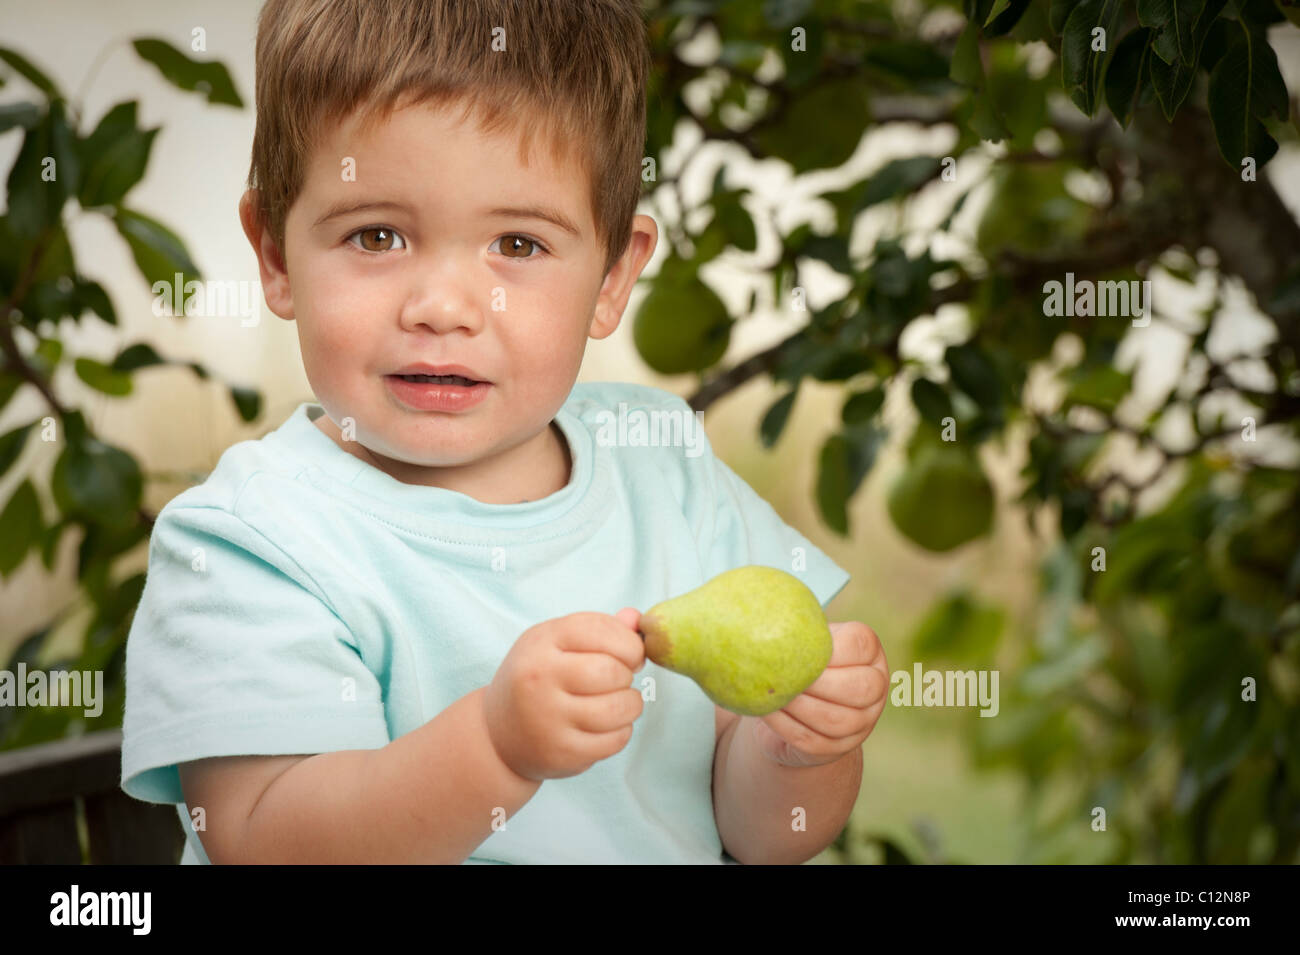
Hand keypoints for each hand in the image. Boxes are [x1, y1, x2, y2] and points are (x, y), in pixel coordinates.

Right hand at [482, 608, 645, 780]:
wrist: (498, 735)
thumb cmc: (536, 680)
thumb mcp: (554, 644)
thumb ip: (598, 629)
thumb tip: (636, 619)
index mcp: (540, 643)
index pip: (599, 630)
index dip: (628, 642)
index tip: (630, 653)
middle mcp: (540, 679)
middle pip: (612, 671)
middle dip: (627, 674)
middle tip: (619, 679)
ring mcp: (549, 719)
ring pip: (619, 708)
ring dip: (631, 704)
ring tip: (618, 701)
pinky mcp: (563, 753)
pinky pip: (616, 739)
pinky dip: (621, 730)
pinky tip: (606, 725)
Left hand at [747, 621, 888, 768]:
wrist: (795, 708)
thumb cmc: (799, 660)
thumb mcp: (804, 639)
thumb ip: (796, 629)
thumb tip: (766, 613)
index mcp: (870, 654)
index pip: (861, 645)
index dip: (831, 647)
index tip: (799, 645)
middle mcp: (875, 690)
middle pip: (859, 688)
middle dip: (820, 682)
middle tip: (786, 673)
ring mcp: (861, 724)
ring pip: (836, 720)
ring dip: (799, 706)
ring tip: (773, 692)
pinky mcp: (836, 749)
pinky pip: (812, 740)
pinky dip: (785, 726)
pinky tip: (766, 711)